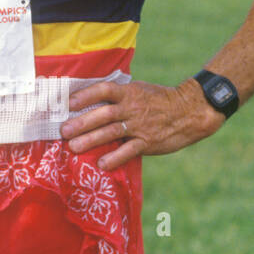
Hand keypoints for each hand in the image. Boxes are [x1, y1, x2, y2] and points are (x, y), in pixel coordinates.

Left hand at [60, 77, 224, 170]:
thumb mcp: (140, 90)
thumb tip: (94, 100)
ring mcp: (139, 125)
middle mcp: (132, 108)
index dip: (86, 95)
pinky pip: (128, 150)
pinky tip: (101, 164)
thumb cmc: (161, 100)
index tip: (69, 102)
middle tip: (63, 131)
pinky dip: (115, 158)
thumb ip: (120, 95)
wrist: (190, 111)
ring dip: (91, 140)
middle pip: (103, 114)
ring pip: (111, 132)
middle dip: (82, 122)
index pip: (104, 89)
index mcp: (129, 92)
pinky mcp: (148, 142)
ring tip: (73, 147)